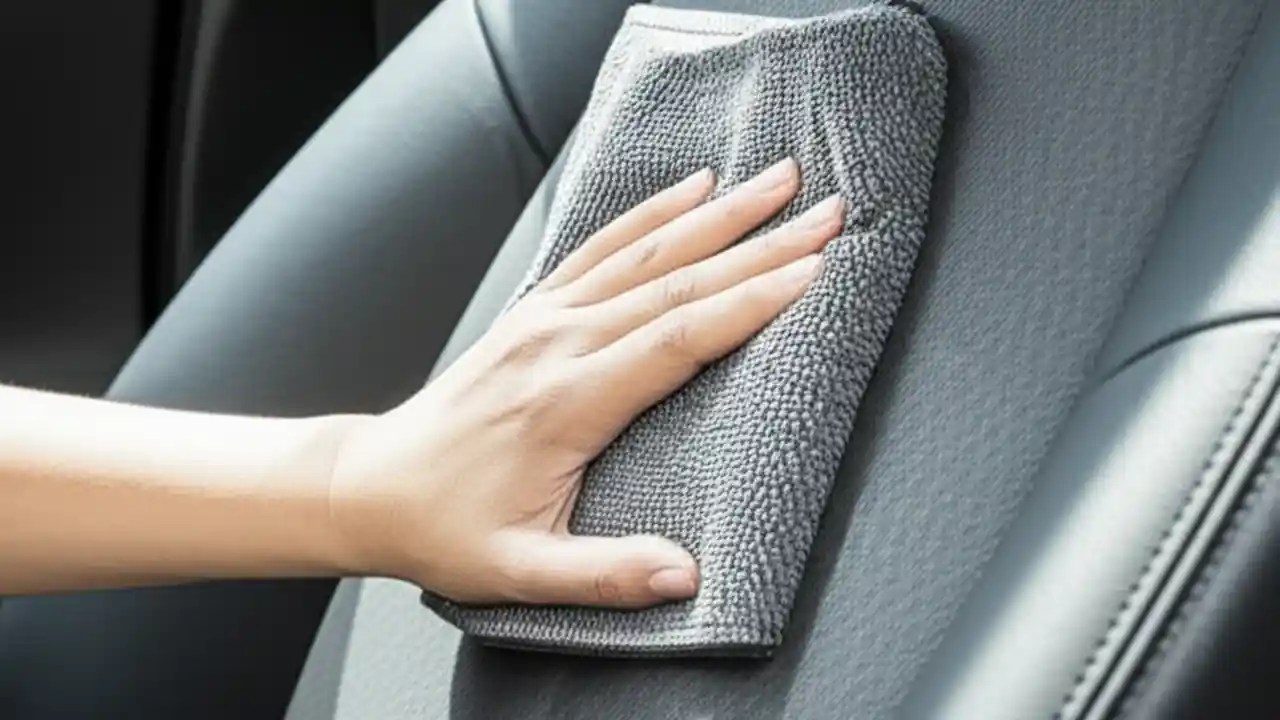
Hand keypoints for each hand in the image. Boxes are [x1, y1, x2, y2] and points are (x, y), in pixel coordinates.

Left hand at [328, 157, 842, 608]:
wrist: (371, 486)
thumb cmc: (447, 529)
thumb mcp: (520, 572)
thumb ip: (606, 574)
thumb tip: (686, 574)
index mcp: (567, 401)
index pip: (678, 337)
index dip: (749, 302)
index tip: (811, 271)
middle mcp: (560, 343)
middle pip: (678, 280)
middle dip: (760, 244)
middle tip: (829, 213)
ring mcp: (545, 318)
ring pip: (646, 251)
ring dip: (720, 214)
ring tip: (781, 179)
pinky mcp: (535, 311)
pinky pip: (601, 247)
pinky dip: (653, 212)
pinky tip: (694, 187)